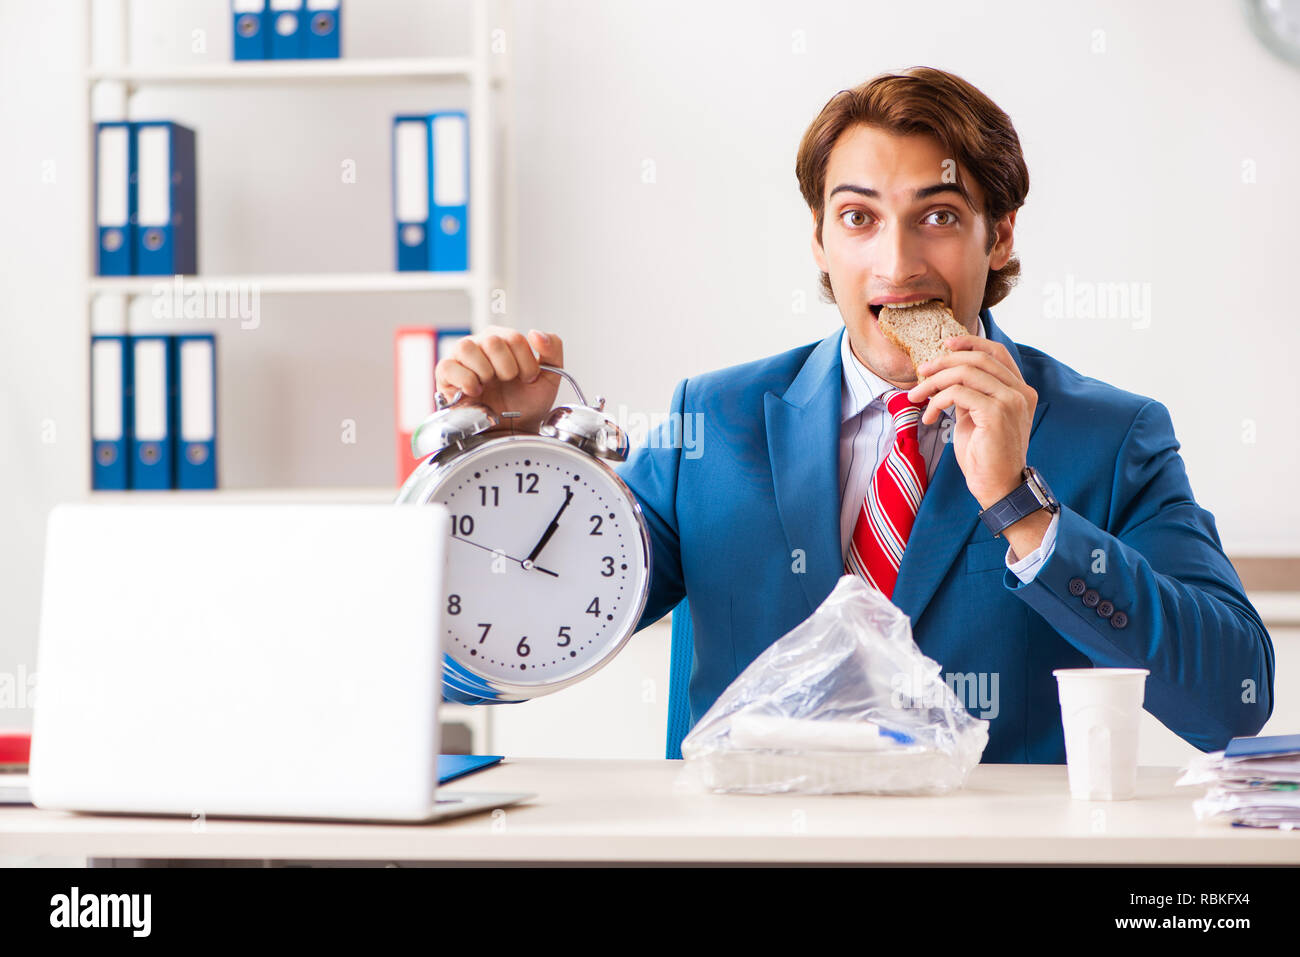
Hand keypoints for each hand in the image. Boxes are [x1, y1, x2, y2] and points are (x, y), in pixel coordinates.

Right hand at [435, 326, 564, 432]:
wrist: (513, 428)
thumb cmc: (526, 402)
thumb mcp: (550, 375)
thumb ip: (553, 348)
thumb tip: (535, 333)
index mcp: (504, 339)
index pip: (514, 338)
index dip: (525, 363)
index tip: (527, 378)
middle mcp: (480, 343)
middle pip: (492, 341)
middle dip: (507, 370)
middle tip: (507, 383)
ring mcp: (461, 358)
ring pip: (467, 347)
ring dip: (485, 372)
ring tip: (489, 385)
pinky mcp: (446, 375)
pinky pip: (448, 367)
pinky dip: (465, 381)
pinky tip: (476, 391)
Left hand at [905, 336, 1037, 510]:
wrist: (997, 487)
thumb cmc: (985, 455)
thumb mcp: (976, 417)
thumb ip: (970, 393)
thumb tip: (946, 375)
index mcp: (1019, 390)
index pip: (996, 352)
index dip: (970, 342)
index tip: (944, 345)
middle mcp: (1020, 391)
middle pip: (978, 358)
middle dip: (944, 362)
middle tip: (921, 372)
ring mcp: (1011, 401)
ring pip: (965, 372)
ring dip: (934, 382)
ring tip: (917, 396)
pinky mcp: (997, 413)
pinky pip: (958, 393)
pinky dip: (938, 401)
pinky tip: (931, 417)